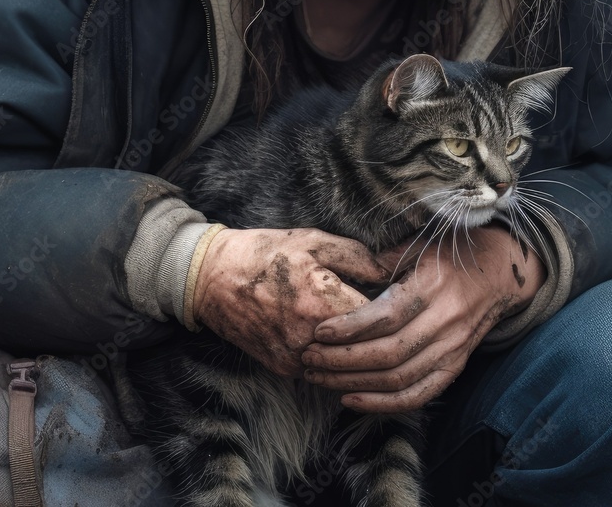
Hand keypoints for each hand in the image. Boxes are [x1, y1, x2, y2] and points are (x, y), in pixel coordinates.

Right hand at [192, 227, 390, 376]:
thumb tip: (393, 267)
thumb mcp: (314, 241)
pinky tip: (338, 338)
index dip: (394, 309)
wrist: (212, 278)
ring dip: (359, 350)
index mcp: (322, 303)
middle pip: (365, 349)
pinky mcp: (283, 369)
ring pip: (345, 365)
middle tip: (388, 314)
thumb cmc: (265, 253)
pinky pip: (322, 371)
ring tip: (366, 327)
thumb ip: (358, 256)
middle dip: (381, 333)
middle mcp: (310, 338)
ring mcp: (295, 359)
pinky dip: (334, 357)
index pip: (380, 321)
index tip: (399, 296)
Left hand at [300, 224, 544, 412]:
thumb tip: (344, 270)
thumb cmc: (450, 255)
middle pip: (388, 354)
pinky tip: (351, 399)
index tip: (319, 332)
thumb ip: (384, 259)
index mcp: (433, 287)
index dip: (350, 328)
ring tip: (319, 378)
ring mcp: (452, 349)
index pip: (387, 316)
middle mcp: (445, 322)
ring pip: (398, 379)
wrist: (498, 274)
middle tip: (309, 358)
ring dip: (354, 384)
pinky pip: (417, 396)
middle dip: (342, 361)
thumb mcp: (419, 246)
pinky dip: (383, 405)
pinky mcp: (454, 367)